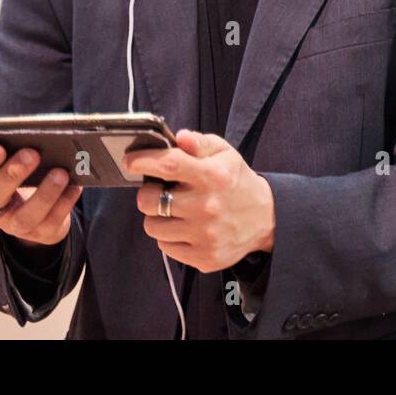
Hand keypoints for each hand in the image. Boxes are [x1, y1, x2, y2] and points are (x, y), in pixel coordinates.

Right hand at [0, 135, 81, 247]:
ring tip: (61, 173)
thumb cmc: (16, 176)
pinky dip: (65, 203)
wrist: (36, 209)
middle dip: (13, 174)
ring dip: (44, 193)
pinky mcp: (41, 232)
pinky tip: (75, 186)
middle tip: (32, 154)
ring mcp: (16, 224)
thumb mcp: (1, 159)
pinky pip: (52, 222)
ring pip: (26, 216)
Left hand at [127, 129, 274, 273]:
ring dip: (158, 217)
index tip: (130, 160)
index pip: (168, 165)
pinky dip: (169, 237)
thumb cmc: (236, 181)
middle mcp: (208, 206)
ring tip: (174, 210)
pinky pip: (165, 247)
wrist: (266, 218)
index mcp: (213, 176)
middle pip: (149, 200)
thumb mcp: (225, 153)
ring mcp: (205, 235)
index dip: (142, 161)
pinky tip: (185, 227)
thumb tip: (179, 137)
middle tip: (160, 190)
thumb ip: (200, 142)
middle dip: (148, 192)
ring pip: (152, 226)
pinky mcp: (203, 257)